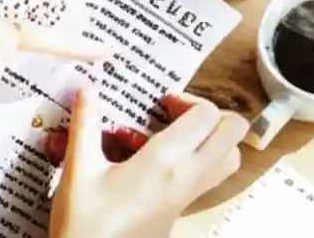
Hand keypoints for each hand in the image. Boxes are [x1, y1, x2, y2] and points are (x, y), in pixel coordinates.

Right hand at [45, 91, 247, 237]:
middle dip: (212, 114)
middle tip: (178, 114)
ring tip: (176, 134)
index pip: (207, 114)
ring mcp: (188, 196)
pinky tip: (159, 160)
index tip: (161, 103)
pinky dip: (199, 160)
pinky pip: (209, 177)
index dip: (189, 99)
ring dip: (212, 139)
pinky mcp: (182, 210)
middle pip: (234, 132)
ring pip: (229, 158)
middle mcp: (187, 176)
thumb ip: (85, 124)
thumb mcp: (79, 169)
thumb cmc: (86, 223)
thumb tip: (86, 89)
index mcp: (166, 160)